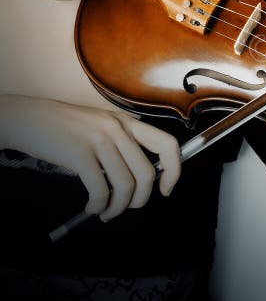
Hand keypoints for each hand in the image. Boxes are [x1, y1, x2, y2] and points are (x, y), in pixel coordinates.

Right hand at [0, 95, 180, 220]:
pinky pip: (100, 190)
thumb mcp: (100, 127)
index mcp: (127, 122)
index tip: (165, 189)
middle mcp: (118, 129)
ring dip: (118, 207)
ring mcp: (99, 140)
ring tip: (106, 212)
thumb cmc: (63, 128)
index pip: (167, 144)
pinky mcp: (79, 154)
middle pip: (147, 173)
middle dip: (140, 199)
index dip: (174, 170)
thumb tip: (140, 178)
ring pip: (126, 185)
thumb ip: (121, 144)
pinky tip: (92, 207)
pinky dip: (99, 206)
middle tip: (126, 208)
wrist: (26, 118)